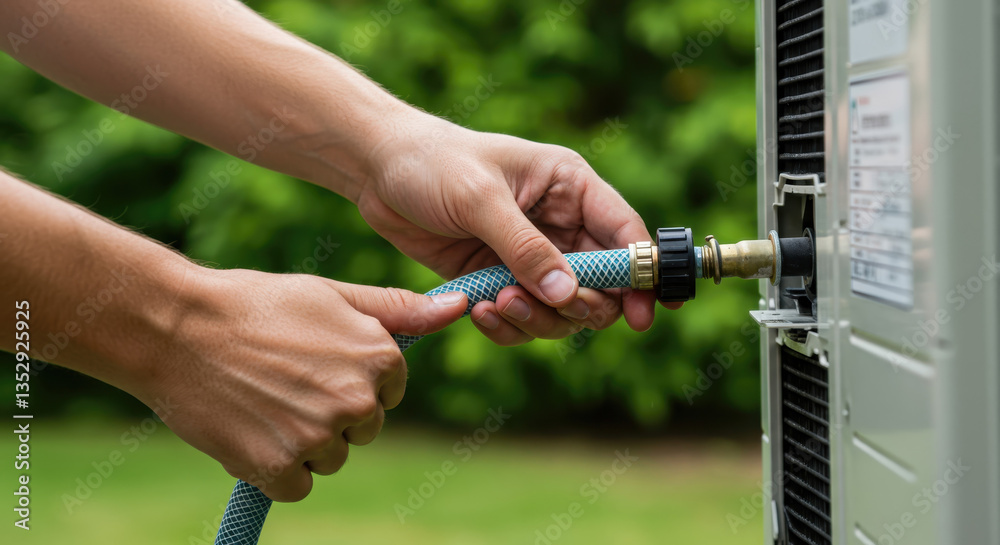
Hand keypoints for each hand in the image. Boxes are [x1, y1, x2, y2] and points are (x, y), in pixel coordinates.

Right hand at [136, 267, 465, 501]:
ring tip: (264, 399)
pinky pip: (297, 483)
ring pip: (330, 457)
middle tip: (284, 379)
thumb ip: (398, 309)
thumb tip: (459, 306)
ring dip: (303, 440)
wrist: (175, 327)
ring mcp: (318, 437)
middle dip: (332, 411)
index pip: (389, 391)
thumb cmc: (257, 303)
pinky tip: (251, 428)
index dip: (353, 377)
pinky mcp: (278, 468)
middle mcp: (357, 401)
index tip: (316, 361)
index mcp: (379, 357)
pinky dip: (275, 466)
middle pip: (362, 427)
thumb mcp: (332, 294)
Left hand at [360, 113, 669, 345]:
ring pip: (562, 310)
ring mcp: (530, 257)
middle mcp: (559, 225)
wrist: (378, 171)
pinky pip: (522, 319)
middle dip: (577, 305)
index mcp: (570, 188)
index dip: (642, 275)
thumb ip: (524, 247)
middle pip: (601, 285)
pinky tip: (477, 311)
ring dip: (535, 319)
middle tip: (540, 304)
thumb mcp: (480, 198)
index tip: (645, 315)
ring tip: (494, 303)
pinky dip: (506, 326)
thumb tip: (567, 294)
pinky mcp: (500, 279)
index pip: (624, 234)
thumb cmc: (433, 163)